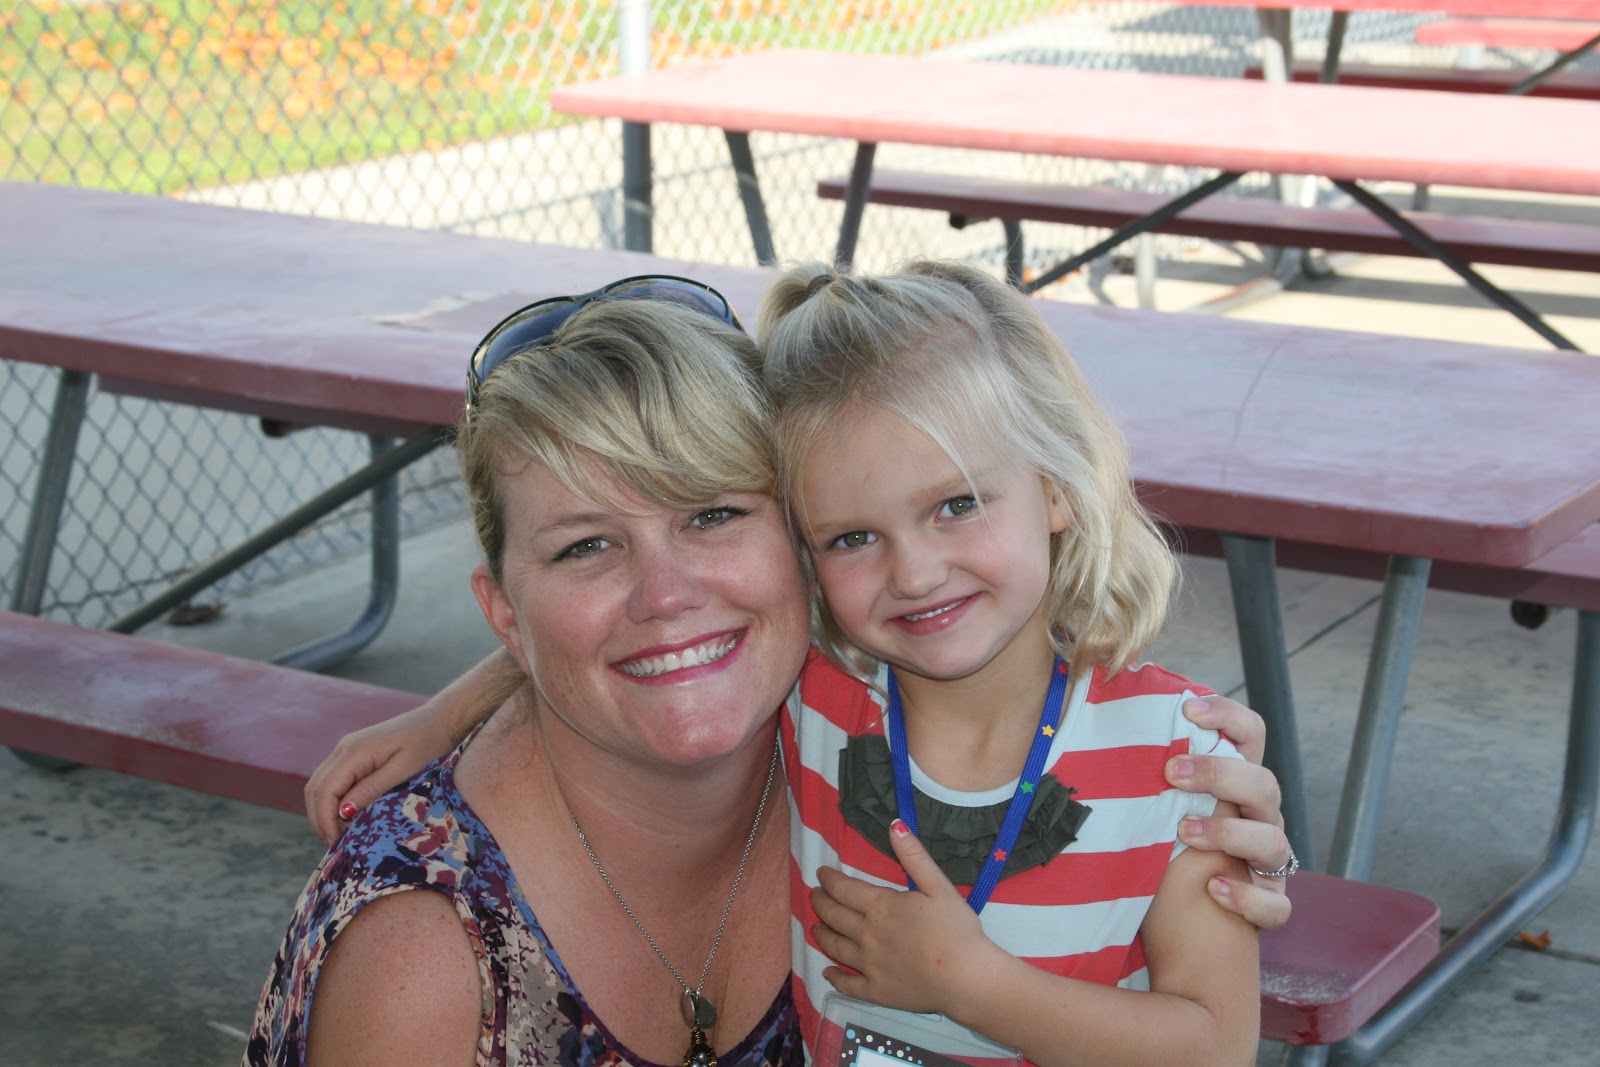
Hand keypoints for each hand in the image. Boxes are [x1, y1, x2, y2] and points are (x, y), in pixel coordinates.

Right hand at [304, 704, 458, 845]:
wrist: (437, 721)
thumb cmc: (425, 744)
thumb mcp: (402, 770)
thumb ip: (371, 789)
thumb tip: (343, 812)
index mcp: (353, 752)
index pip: (324, 790)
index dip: (324, 820)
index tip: (335, 843)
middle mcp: (343, 749)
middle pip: (315, 789)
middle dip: (320, 819)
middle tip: (335, 845)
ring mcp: (346, 750)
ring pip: (320, 785)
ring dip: (324, 811)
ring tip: (340, 835)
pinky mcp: (353, 754)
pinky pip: (333, 780)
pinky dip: (333, 801)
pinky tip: (348, 817)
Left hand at [810, 821, 1002, 1014]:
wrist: (966, 977)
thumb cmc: (956, 930)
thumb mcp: (939, 886)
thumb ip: (914, 856)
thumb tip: (895, 825)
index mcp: (880, 907)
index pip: (844, 889)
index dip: (829, 880)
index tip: (821, 874)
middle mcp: (867, 935)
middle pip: (834, 916)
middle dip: (820, 903)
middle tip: (814, 896)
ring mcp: (868, 965)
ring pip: (835, 947)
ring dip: (822, 935)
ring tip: (814, 927)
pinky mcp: (876, 991)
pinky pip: (847, 985)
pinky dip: (834, 978)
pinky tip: (827, 973)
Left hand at [1167, 694, 1292, 930]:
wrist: (1185, 919)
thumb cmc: (1169, 846)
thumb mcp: (1165, 804)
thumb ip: (1152, 772)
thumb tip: (1102, 721)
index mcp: (1238, 784)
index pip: (1250, 735)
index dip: (1228, 716)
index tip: (1188, 709)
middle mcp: (1260, 818)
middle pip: (1264, 784)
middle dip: (1220, 774)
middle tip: (1171, 771)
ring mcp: (1269, 864)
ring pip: (1273, 842)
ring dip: (1229, 834)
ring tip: (1184, 831)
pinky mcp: (1269, 905)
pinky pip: (1274, 906)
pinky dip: (1247, 898)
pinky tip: (1214, 890)